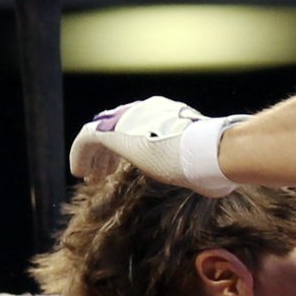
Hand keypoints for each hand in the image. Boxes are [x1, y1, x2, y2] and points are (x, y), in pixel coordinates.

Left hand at [69, 96, 240, 193]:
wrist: (206, 151)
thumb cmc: (213, 162)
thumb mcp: (206, 163)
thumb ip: (202, 167)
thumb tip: (217, 184)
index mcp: (168, 115)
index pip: (141, 126)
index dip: (131, 147)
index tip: (126, 165)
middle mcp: (146, 111)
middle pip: (118, 127)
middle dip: (108, 150)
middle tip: (103, 172)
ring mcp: (130, 118)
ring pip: (100, 132)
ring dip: (93, 155)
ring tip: (88, 176)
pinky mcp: (113, 130)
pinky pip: (86, 138)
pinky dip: (80, 153)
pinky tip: (78, 172)